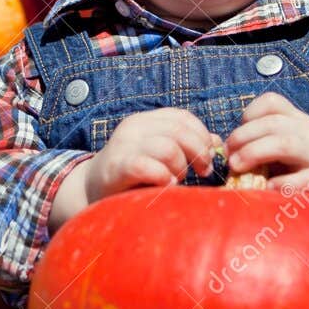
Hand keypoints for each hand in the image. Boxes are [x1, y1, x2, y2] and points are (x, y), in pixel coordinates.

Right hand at [84, 108, 219, 201]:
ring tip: (176, 180)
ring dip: (180, 167)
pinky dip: (163, 178)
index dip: (202, 135)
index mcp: (146, 121)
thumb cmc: (133, 176)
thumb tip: (217, 143)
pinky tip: (165, 187)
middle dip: (199, 152)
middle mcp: (134, 127)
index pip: (182, 117)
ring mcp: (123, 145)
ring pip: (168, 148)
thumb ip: (187, 147)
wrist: (91, 191)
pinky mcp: (116, 166)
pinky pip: (148, 166)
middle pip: (179, 130)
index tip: (209, 156)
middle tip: (203, 172)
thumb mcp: (160, 156)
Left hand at [224, 92, 308, 198]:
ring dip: (255, 153)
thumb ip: (264, 143)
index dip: (249, 114)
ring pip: (284, 144)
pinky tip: (268, 187)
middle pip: (273, 123)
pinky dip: (282, 183)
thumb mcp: (290, 145)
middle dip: (244, 137)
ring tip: (237, 166)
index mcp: (298, 120)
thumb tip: (226, 152)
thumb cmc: (308, 164)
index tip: (237, 136)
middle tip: (229, 157)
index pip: (272, 102)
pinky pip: (303, 179)